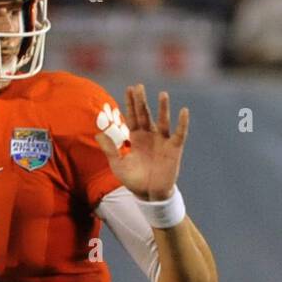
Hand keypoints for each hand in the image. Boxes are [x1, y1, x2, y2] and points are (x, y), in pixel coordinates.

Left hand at [95, 83, 188, 200]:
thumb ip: (110, 149)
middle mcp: (149, 135)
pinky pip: (179, 133)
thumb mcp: (118, 165)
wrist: (149, 195)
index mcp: (136, 137)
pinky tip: (183, 111)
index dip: (130, 103)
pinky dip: (182, 123)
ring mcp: (162, 141)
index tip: (129, 88)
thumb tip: (98, 134)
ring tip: (162, 94)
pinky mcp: (174, 148)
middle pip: (145, 114)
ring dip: (163, 108)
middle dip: (142, 101)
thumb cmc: (133, 180)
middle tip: (139, 86)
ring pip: (163, 120)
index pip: (133, 116)